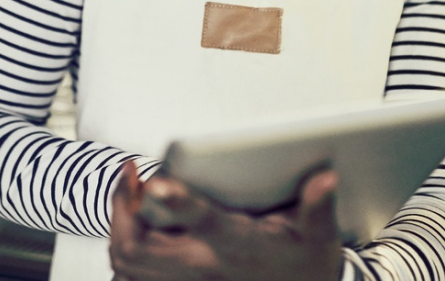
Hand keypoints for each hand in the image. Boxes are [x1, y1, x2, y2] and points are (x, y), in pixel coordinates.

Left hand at [110, 161, 343, 280]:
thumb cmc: (305, 266)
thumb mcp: (318, 238)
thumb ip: (318, 206)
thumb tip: (325, 178)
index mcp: (235, 245)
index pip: (201, 221)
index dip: (176, 201)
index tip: (156, 180)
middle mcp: (203, 267)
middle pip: (138, 246)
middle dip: (123, 207)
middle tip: (129, 174)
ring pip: (127, 264)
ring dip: (119, 228)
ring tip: (126, 194)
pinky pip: (132, 279)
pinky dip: (123, 257)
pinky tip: (132, 229)